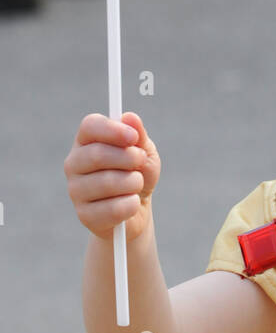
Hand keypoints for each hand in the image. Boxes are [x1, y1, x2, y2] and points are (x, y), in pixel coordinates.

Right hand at [64, 112, 160, 242]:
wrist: (137, 209)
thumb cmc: (138, 173)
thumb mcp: (144, 151)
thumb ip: (138, 135)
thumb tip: (130, 117)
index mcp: (86, 141)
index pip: (90, 126)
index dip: (113, 130)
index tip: (134, 137)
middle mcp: (74, 163)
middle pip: (98, 154)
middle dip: (129, 158)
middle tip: (141, 161)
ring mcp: (75, 190)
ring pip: (107, 182)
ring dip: (134, 182)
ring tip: (137, 184)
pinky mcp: (84, 215)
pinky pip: (113, 208)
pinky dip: (131, 205)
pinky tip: (131, 203)